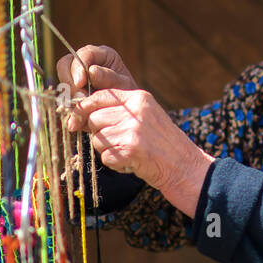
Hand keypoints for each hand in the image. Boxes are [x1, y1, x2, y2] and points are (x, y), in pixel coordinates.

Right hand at [57, 45, 137, 128]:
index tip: (80, 83)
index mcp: (100, 54)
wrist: (125, 114)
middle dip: (71, 84)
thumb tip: (92, 71)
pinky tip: (78, 117)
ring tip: (83, 109)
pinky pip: (62, 99)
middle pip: (65, 65)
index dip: (78, 67)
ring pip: (61, 82)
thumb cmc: (128, 95)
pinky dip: (68, 108)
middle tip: (81, 99)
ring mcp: (75, 77)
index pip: (82, 54)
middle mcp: (84, 62)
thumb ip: (109, 78)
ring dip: (69, 97)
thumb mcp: (123, 86)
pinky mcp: (70, 93)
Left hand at [72, 87, 214, 214]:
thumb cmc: (163, 143)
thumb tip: (82, 113)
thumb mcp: (147, 116)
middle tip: (117, 141)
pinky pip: (105, 157)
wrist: (184, 166)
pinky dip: (115, 163)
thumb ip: (120, 110)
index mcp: (139, 98)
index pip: (100, 96)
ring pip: (97, 138)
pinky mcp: (130, 150)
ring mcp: (133, 130)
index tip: (77, 119)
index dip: (84, 108)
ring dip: (107, 149)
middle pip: (95, 118)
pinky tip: (131, 162)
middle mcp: (136, 111)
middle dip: (99, 132)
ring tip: (128, 152)